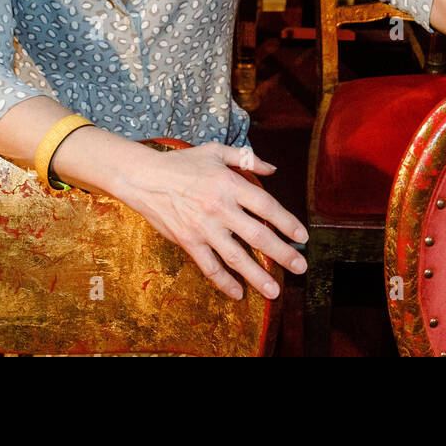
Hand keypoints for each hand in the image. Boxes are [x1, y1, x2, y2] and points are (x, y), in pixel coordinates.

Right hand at [116, 142, 307, 299]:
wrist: (143, 178)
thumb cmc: (182, 163)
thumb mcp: (216, 151)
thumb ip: (246, 159)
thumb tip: (273, 170)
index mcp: (229, 184)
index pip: (266, 205)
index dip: (286, 222)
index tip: (302, 236)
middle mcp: (219, 208)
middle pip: (257, 234)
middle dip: (282, 253)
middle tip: (300, 267)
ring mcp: (203, 228)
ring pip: (235, 257)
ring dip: (257, 276)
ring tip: (274, 291)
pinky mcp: (188, 242)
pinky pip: (209, 267)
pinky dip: (224, 283)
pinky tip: (238, 294)